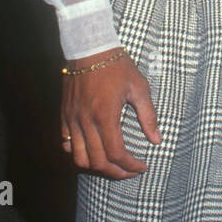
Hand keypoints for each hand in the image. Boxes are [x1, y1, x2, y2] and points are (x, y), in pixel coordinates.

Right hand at [61, 49, 161, 178]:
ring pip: (79, 158)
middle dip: (117, 172)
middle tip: (131, 171)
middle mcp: (86, 122)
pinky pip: (67, 144)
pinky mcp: (64, 116)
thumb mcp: (139, 87)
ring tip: (113, 166)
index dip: (131, 166)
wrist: (90, 48)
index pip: (117, 153)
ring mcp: (72, 120)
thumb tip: (156, 139)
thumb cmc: (117, 66)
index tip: (142, 167)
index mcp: (105, 116)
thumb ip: (148, 115)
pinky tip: (93, 151)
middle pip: (98, 162)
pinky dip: (78, 154)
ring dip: (97, 167)